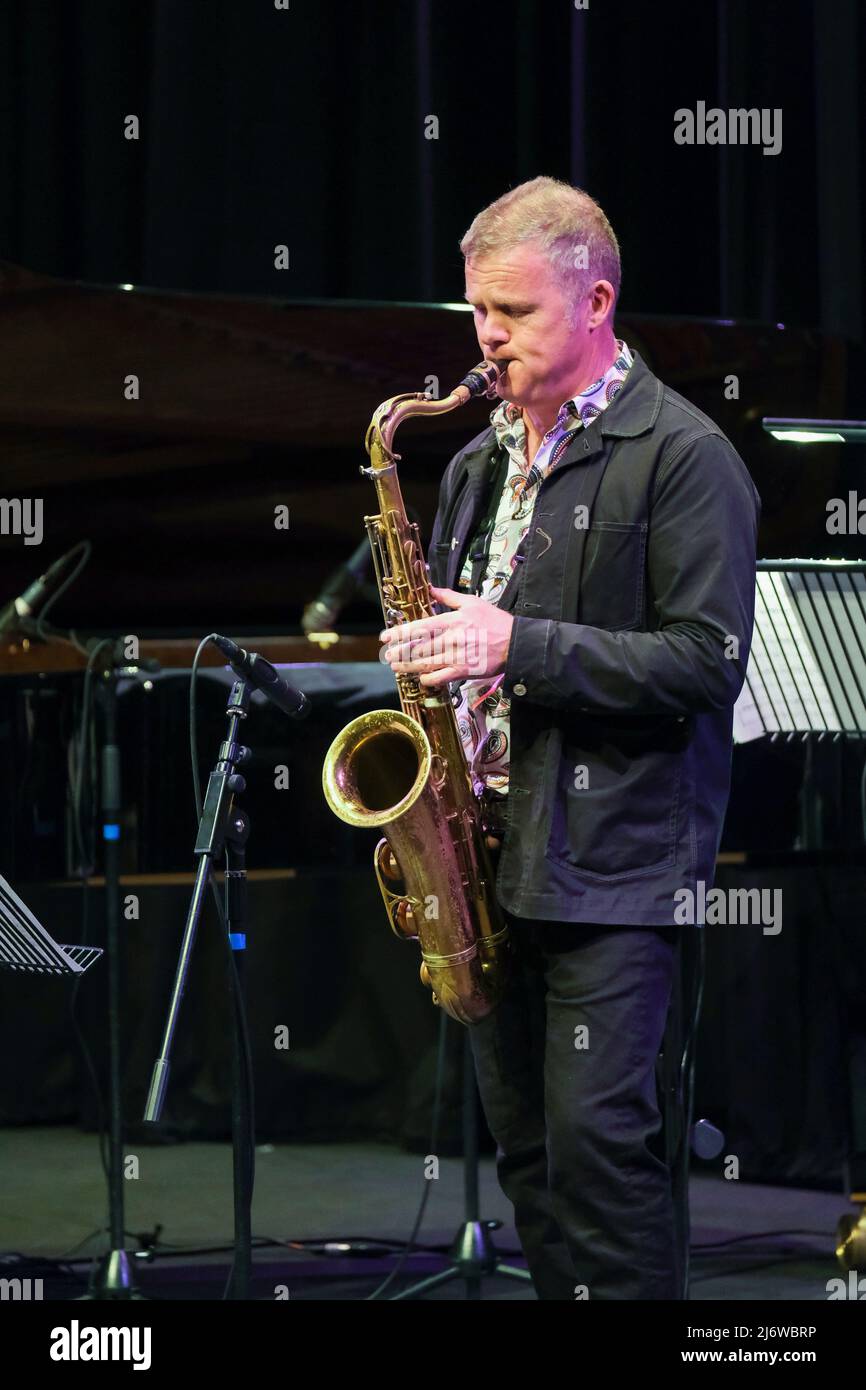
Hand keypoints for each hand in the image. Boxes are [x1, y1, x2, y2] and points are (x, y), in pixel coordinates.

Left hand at [379, 585, 512, 686]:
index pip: (419, 627)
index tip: (385, 637)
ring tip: (397, 667)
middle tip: (388, 655)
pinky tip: (420, 678)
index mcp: (451, 620)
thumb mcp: (472, 602)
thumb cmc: (494, 621)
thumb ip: (448, 596)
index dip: (399, 633)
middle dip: (399, 652)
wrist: (514, 642)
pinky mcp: (463, 671)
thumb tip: (430, 588)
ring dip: (408, 666)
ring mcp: (457, 656)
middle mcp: (451, 638)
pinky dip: (427, 679)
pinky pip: (439, 677)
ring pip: (425, 663)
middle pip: (418, 647)